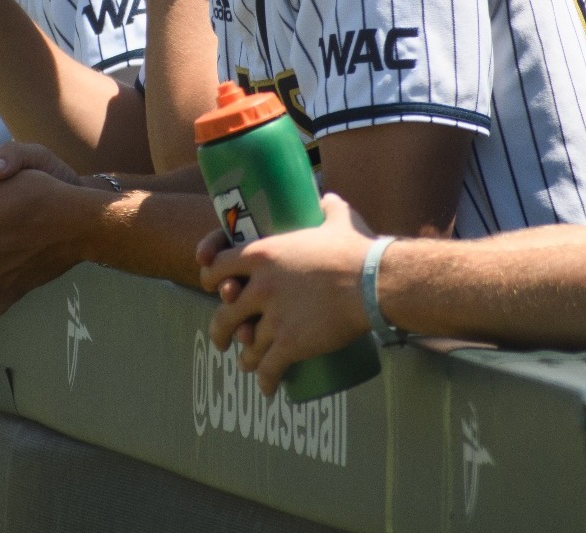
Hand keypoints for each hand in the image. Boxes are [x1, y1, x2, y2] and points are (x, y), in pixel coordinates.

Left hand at [198, 193, 377, 397]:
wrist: (374, 283)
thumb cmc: (356, 249)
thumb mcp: (336, 218)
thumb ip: (327, 206)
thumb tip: (327, 197)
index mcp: (262, 254)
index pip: (217, 266)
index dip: (210, 277)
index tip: (212, 286)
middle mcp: (260, 287)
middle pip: (224, 313)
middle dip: (220, 330)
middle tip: (223, 337)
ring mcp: (274, 318)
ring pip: (246, 345)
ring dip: (244, 357)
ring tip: (247, 363)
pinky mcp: (290, 344)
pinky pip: (268, 369)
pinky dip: (265, 381)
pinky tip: (268, 389)